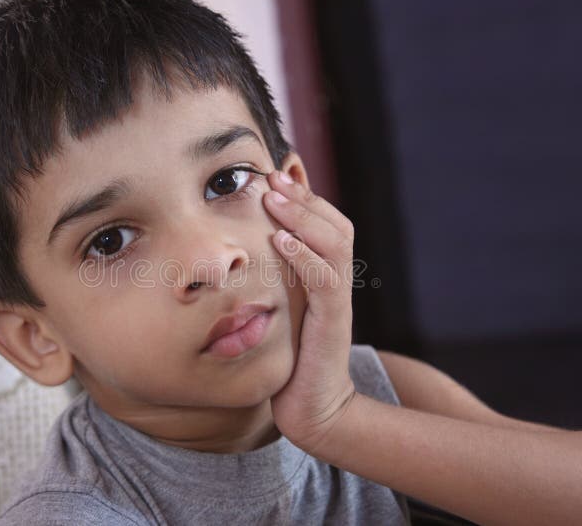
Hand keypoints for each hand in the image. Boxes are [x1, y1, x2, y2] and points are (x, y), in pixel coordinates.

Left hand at [263, 169, 357, 453]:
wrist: (313, 406)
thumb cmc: (291, 357)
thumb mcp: (281, 309)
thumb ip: (275, 279)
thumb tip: (244, 249)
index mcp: (326, 275)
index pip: (325, 222)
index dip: (303, 196)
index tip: (272, 175)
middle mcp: (337, 281)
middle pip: (335, 223)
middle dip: (303, 196)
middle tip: (272, 176)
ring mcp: (338, 300)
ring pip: (335, 243)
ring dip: (303, 216)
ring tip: (274, 198)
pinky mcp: (333, 322)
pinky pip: (325, 280)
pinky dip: (305, 255)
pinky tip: (282, 240)